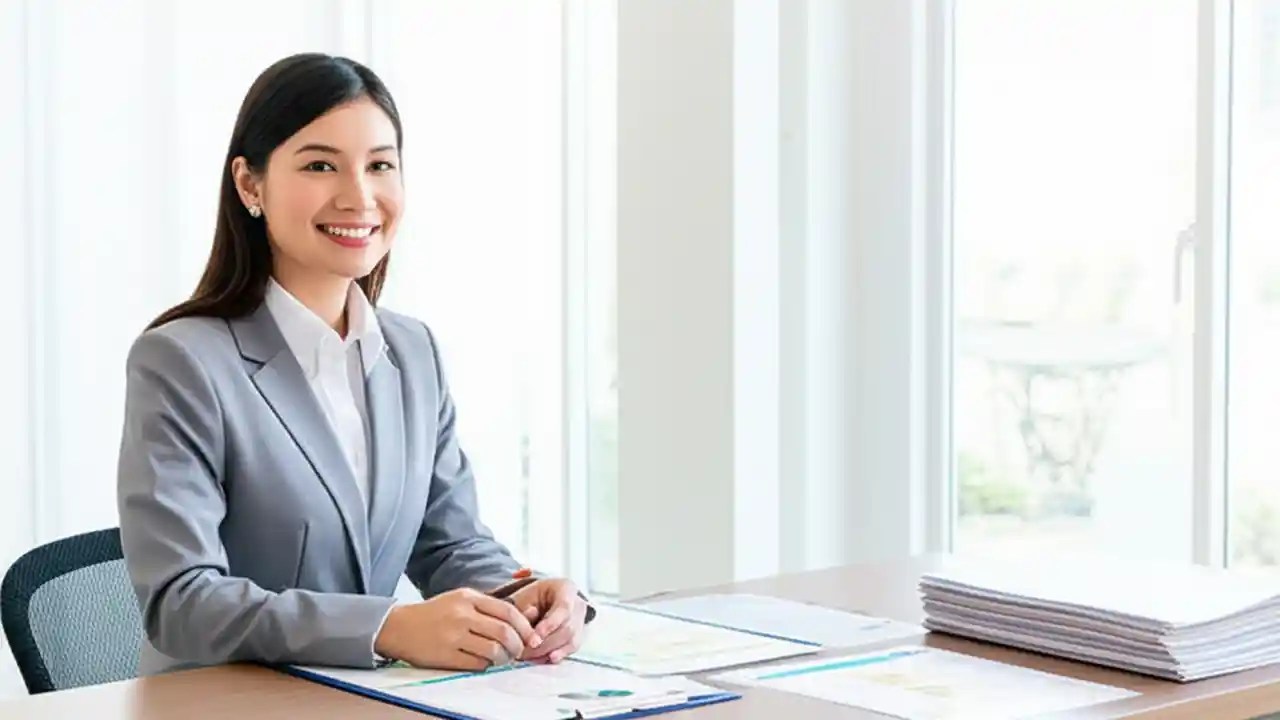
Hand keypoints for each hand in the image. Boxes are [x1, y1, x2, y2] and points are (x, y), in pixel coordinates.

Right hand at [374, 588, 542, 670]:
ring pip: (493, 650)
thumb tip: (524, 615)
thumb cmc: (434, 613)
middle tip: (519, 652)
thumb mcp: (460, 599)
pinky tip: (484, 663)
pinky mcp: (445, 655)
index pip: (508, 611)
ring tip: (502, 659)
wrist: (398, 626)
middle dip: (518, 645)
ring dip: (503, 658)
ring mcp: (453, 635)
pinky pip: (476, 664)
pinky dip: (486, 666)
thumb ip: (487, 606)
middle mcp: (462, 614)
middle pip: (504, 632)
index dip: (524, 626)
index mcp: (468, 597)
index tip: (530, 636)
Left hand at [508, 578, 588, 663]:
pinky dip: (558, 655)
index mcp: (566, 588)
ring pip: (571, 640)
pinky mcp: (579, 635)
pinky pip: (572, 648)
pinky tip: (545, 659)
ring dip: (549, 651)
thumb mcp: (525, 598)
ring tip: (530, 657)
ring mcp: (581, 620)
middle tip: (526, 652)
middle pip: (568, 627)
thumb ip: (524, 612)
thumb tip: (528, 631)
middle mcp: (577, 604)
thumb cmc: (532, 598)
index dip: (550, 625)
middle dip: (546, 643)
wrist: (541, 601)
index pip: (564, 608)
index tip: (534, 639)